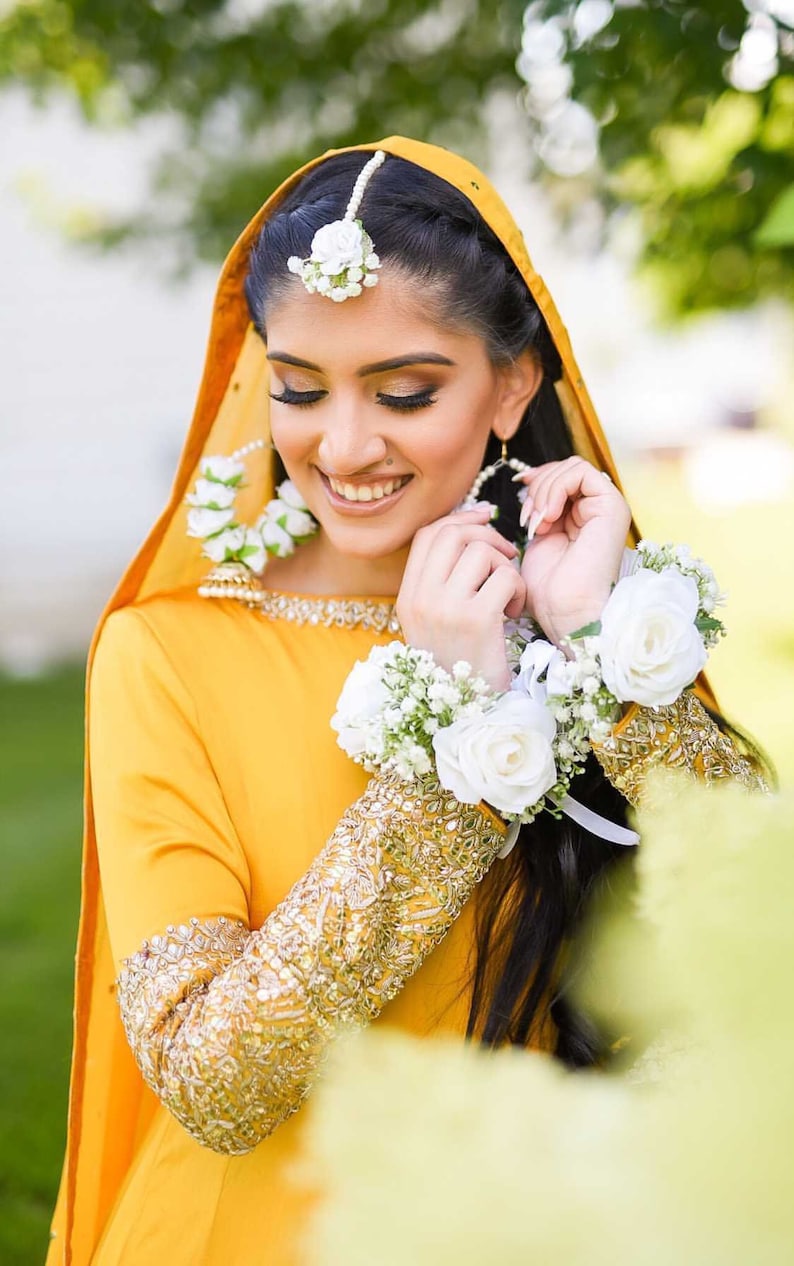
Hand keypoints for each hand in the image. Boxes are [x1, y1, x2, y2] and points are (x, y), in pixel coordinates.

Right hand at [397, 506, 526, 690]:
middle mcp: (420, 599)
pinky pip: (505, 577)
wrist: (468, 713)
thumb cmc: (461, 665)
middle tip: (506, 555)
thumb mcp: (436, 623)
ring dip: (505, 567)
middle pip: (453, 534)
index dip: (459, 518)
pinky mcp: (476, 620)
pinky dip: (518, 590)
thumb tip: (472, 526)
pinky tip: (512, 613)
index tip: (484, 519)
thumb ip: (443, 582)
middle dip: (487, 534)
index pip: (428, 535)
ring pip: (482, 551)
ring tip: (507, 596)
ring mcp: (446, 608)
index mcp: (408, 597)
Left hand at [516, 457, 630, 651]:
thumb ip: (539, 508)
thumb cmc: (550, 589)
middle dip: (538, 488)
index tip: (523, 509)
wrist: (566, 613)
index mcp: (583, 515)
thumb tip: (527, 479)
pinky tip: (548, 519)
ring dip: (544, 491)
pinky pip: (580, 472)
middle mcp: (599, 509)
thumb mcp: (538, 538)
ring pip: (571, 467)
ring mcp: (608, 506)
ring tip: (538, 524)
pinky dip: (555, 489)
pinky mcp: (612, 506)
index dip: (536, 484)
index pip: (560, 476)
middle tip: (529, 520)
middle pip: (564, 468)